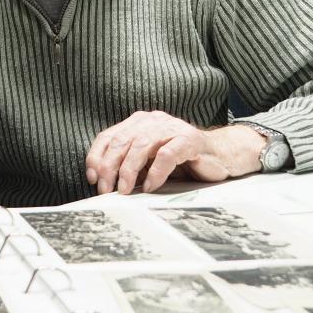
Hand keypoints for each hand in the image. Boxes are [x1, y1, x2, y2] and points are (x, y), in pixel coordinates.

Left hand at [85, 111, 263, 194]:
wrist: (219, 155)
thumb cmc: (181, 160)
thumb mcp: (149, 161)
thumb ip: (129, 165)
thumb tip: (104, 183)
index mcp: (138, 123)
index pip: (108, 136)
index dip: (96, 157)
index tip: (92, 178)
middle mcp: (152, 121)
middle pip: (121, 141)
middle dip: (109, 167)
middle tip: (106, 189)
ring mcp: (171, 127)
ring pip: (141, 146)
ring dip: (129, 171)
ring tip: (124, 191)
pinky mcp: (189, 139)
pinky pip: (167, 154)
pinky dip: (155, 172)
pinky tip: (150, 187)